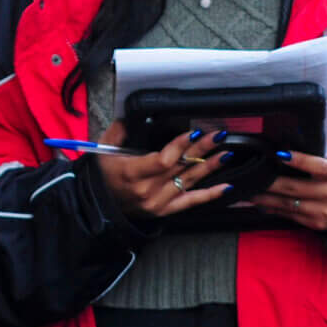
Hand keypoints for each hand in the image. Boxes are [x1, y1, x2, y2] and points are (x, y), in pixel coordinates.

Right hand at [94, 120, 233, 219]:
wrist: (100, 206)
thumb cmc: (103, 177)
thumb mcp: (103, 151)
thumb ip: (118, 132)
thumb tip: (130, 116)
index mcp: (132, 173)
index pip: (163, 160)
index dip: (180, 146)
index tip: (194, 132)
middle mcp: (147, 190)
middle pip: (180, 166)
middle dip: (201, 148)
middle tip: (218, 135)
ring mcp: (158, 202)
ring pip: (189, 181)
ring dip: (210, 166)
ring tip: (226, 153)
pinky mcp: (165, 210)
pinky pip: (191, 202)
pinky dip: (209, 195)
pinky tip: (225, 186)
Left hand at [258, 136, 326, 231]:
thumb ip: (321, 141)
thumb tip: (294, 132)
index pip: (316, 166)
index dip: (297, 160)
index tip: (278, 153)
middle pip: (295, 188)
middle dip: (269, 183)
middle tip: (249, 177)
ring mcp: (326, 212)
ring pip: (289, 205)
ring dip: (265, 199)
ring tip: (248, 192)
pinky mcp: (320, 223)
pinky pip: (292, 217)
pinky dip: (274, 210)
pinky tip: (261, 204)